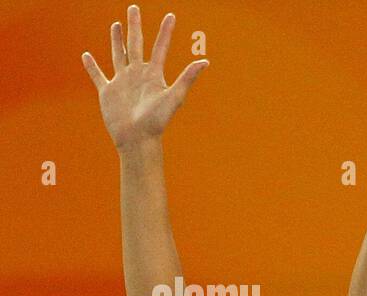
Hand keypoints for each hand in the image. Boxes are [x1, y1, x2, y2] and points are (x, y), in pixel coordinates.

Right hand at [82, 6, 207, 152]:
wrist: (138, 138)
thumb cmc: (157, 120)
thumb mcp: (174, 96)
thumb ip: (188, 78)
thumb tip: (206, 62)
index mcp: (153, 75)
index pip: (160, 47)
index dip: (165, 32)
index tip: (171, 16)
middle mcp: (137, 74)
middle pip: (136, 44)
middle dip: (135, 26)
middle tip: (133, 8)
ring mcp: (122, 82)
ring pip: (118, 55)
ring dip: (116, 40)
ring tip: (116, 24)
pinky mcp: (107, 92)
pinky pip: (97, 76)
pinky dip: (92, 66)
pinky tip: (87, 56)